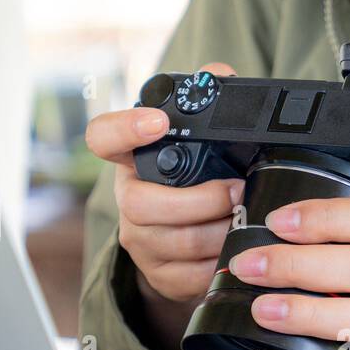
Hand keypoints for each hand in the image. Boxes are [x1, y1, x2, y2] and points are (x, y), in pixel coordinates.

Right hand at [83, 62, 241, 304]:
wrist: (187, 242)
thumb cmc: (196, 181)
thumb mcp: (199, 142)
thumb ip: (209, 102)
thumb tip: (220, 74)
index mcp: (130, 160)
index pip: (103, 137)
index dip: (124, 129)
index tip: (157, 121)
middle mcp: (127, 200)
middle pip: (142, 204)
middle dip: (200, 199)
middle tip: (237, 189)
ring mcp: (140, 241)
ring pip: (177, 241)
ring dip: (219, 230)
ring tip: (245, 217)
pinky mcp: (161, 275)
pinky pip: (192, 274)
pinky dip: (221, 261)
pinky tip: (238, 248)